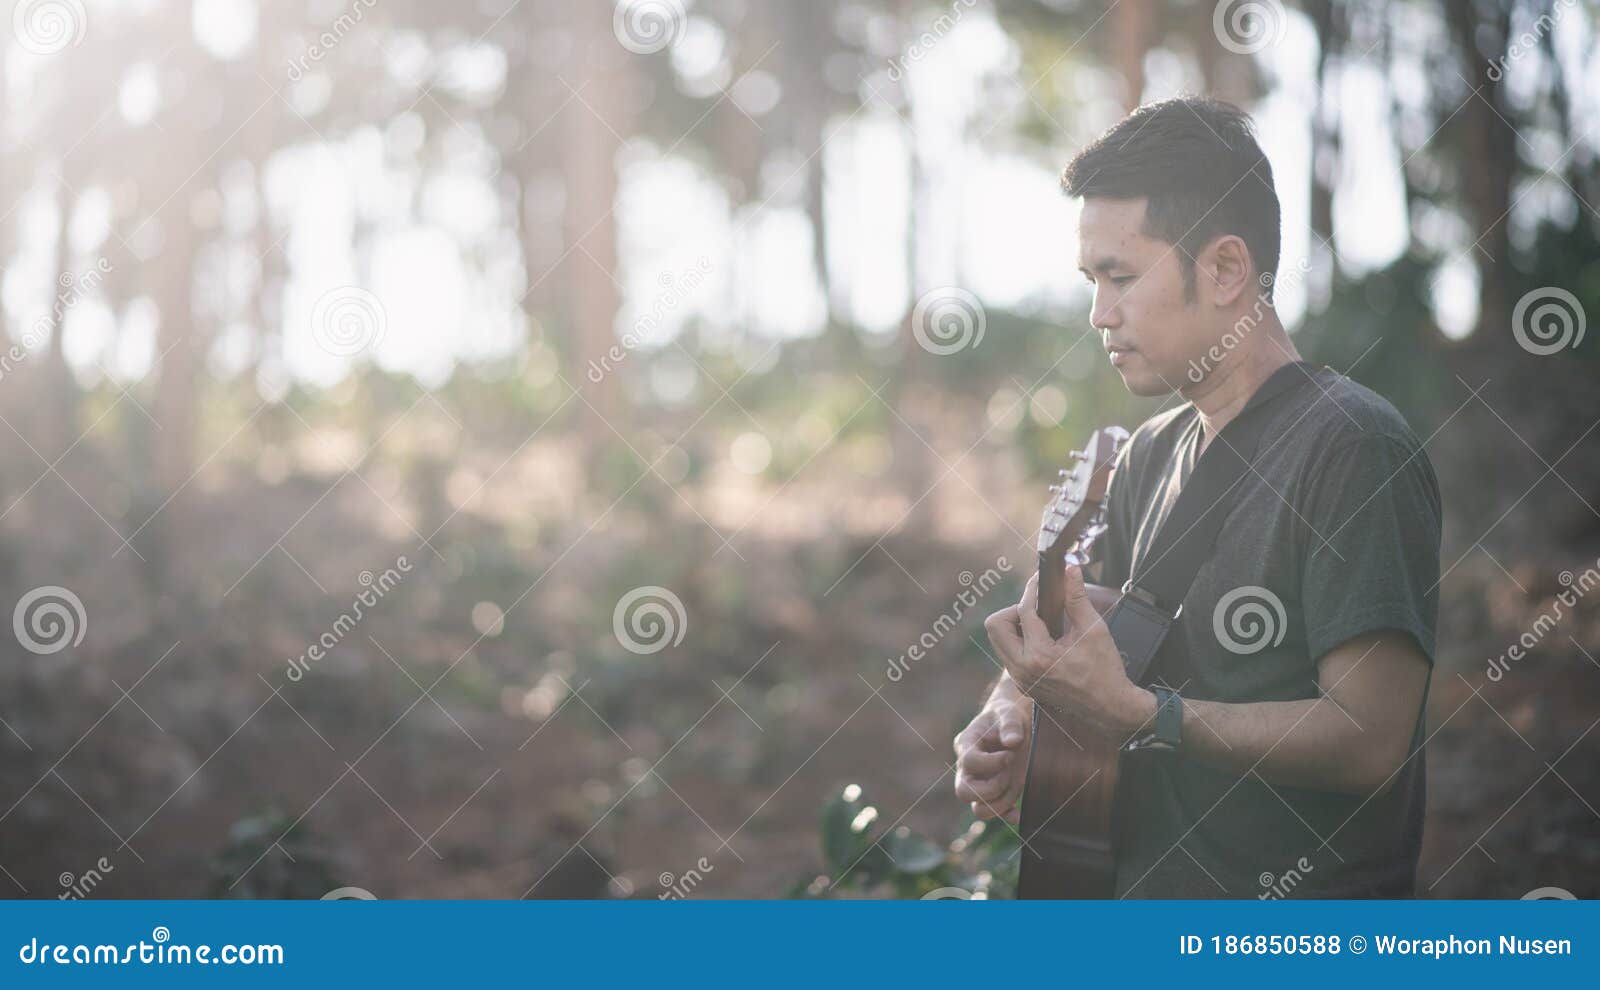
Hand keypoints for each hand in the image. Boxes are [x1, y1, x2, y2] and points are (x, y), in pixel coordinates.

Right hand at [952, 687, 1030, 822]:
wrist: (1016, 722)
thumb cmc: (1008, 715)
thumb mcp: (1010, 713)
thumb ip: (1010, 724)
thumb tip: (1013, 742)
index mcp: (967, 744)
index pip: (968, 761)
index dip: (990, 763)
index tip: (1010, 754)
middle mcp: (968, 768)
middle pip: (963, 791)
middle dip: (990, 789)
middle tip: (1008, 775)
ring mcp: (981, 782)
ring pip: (978, 808)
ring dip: (1000, 803)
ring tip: (1016, 784)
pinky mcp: (996, 792)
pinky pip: (994, 813)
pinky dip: (1007, 816)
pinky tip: (1019, 813)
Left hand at [983, 565, 1152, 736]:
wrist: (1110, 707)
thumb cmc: (1105, 670)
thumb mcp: (1094, 629)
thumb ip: (1077, 598)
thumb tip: (1071, 570)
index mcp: (1039, 656)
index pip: (1024, 611)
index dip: (1033, 589)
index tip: (1041, 578)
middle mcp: (1022, 669)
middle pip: (995, 626)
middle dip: (1013, 610)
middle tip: (1036, 607)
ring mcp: (1020, 679)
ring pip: (998, 641)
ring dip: (1014, 626)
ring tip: (1040, 621)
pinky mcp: (1022, 684)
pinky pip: (1008, 655)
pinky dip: (1019, 641)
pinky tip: (1042, 637)